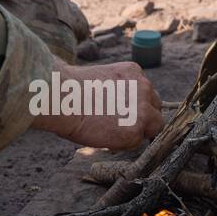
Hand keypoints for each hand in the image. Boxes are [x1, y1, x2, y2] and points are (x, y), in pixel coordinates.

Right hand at [30, 60, 163, 150]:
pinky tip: (106, 138)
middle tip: (121, 124)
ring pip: (154, 125)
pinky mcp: (135, 130)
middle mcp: (143, 87)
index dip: (136, 104)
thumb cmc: (70, 89)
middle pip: (155, 106)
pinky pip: (138, 142)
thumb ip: (116, 90)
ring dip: (139, 131)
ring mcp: (142, 109)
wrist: (62, 96)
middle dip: (143, 116)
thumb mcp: (101, 79)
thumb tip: (116, 107)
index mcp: (133, 71)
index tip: (122, 111)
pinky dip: (125, 144)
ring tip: (113, 132)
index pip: (145, 92)